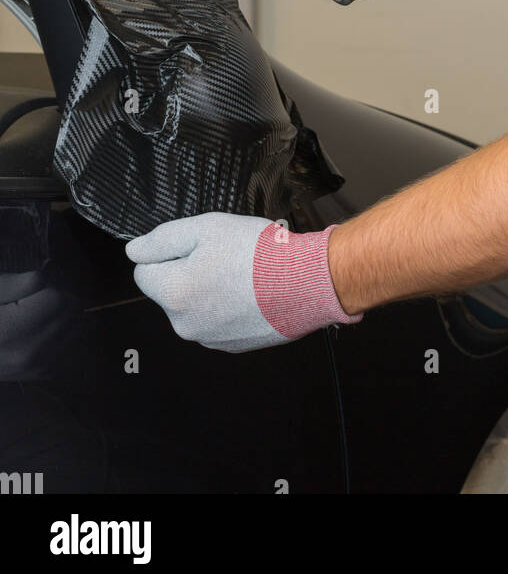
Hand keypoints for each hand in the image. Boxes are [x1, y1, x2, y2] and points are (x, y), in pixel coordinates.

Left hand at [125, 213, 362, 352]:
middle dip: (187, 272)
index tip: (195, 246)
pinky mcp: (231, 345)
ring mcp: (209, 338)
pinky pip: (216, 321)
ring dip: (208, 290)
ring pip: (194, 307)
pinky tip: (251, 291)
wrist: (307, 283)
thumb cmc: (260, 254)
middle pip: (170, 291)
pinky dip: (227, 307)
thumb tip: (134, 250)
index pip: (143, 272)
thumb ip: (162, 239)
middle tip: (223, 255)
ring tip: (242, 273)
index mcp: (174, 293)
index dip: (166, 253)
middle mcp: (185, 324)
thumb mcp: (206, 228)